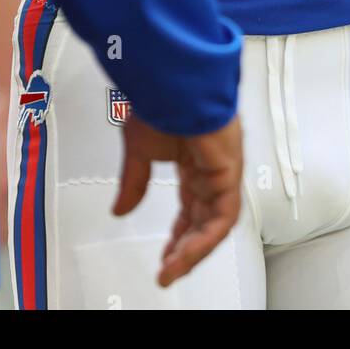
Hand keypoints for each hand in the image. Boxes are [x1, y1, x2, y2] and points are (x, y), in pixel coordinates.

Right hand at [111, 113, 242, 287]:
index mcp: (193, 160)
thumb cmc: (161, 98)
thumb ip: (133, 184)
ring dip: (193, 250)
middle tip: (168, 270)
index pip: (191, 207)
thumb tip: (120, 210)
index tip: (166, 255)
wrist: (173, 78)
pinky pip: (222, 216)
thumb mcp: (138, 150)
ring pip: (215, 224)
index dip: (179, 234)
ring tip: (172, 269)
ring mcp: (223, 169)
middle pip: (203, 219)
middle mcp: (211, 167)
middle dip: (185, 248)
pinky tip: (185, 253)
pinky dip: (204, 238)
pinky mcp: (229, 171)